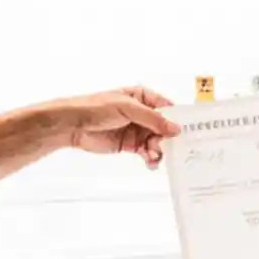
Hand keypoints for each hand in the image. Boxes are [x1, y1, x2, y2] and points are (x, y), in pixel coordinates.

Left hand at [60, 87, 180, 168]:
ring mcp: (136, 129)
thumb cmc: (96, 107)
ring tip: (154, 155)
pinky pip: (146, 152)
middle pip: (163, 127)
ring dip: (158, 149)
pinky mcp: (130, 144)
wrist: (74, 125)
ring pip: (156, 141)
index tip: (184, 130)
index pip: (166, 107)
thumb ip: (152, 118)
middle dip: (166, 138)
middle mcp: (141, 113)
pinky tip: (151, 161)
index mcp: (142, 97)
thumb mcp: (127, 108)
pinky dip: (150, 157)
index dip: (175, 119)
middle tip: (165, 146)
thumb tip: (173, 127)